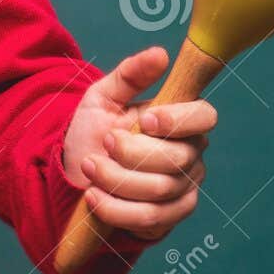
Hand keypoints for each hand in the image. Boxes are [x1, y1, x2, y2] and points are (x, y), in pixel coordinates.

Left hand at [61, 46, 215, 240]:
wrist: (70, 172)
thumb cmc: (92, 131)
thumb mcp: (103, 97)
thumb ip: (130, 75)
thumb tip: (160, 54)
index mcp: (180, 121)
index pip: (204, 117)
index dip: (178, 120)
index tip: (145, 120)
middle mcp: (190, 156)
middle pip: (177, 159)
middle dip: (130, 152)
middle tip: (103, 142)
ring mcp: (182, 191)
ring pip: (159, 190)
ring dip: (115, 178)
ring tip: (89, 166)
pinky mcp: (167, 220)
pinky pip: (149, 219)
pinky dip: (114, 208)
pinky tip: (93, 196)